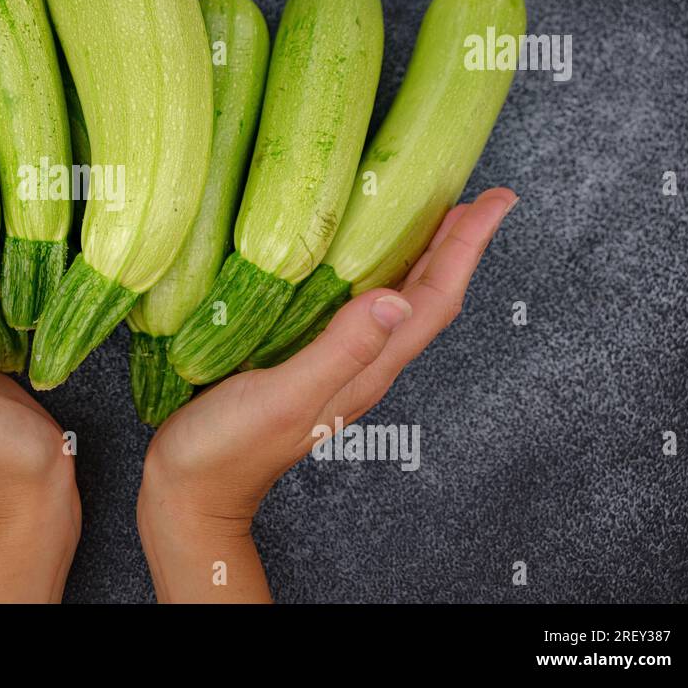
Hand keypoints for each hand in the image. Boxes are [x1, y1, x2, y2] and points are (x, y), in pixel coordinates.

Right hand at [137, 188, 517, 602]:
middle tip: (480, 196)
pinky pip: (358, 307)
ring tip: (435, 216)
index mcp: (366, 369)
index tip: (496, 200)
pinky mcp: (303, 360)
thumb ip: (339, 351)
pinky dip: (374, 271)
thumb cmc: (227, 449)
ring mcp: (334, 364)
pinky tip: (355, 256)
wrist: (191, 492)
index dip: (467, 248)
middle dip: (458, 245)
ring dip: (423, 256)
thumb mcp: (284, 396)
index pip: (434, 301)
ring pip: (397, 301)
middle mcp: (361, 364)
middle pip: (427, 297)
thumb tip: (397, 299)